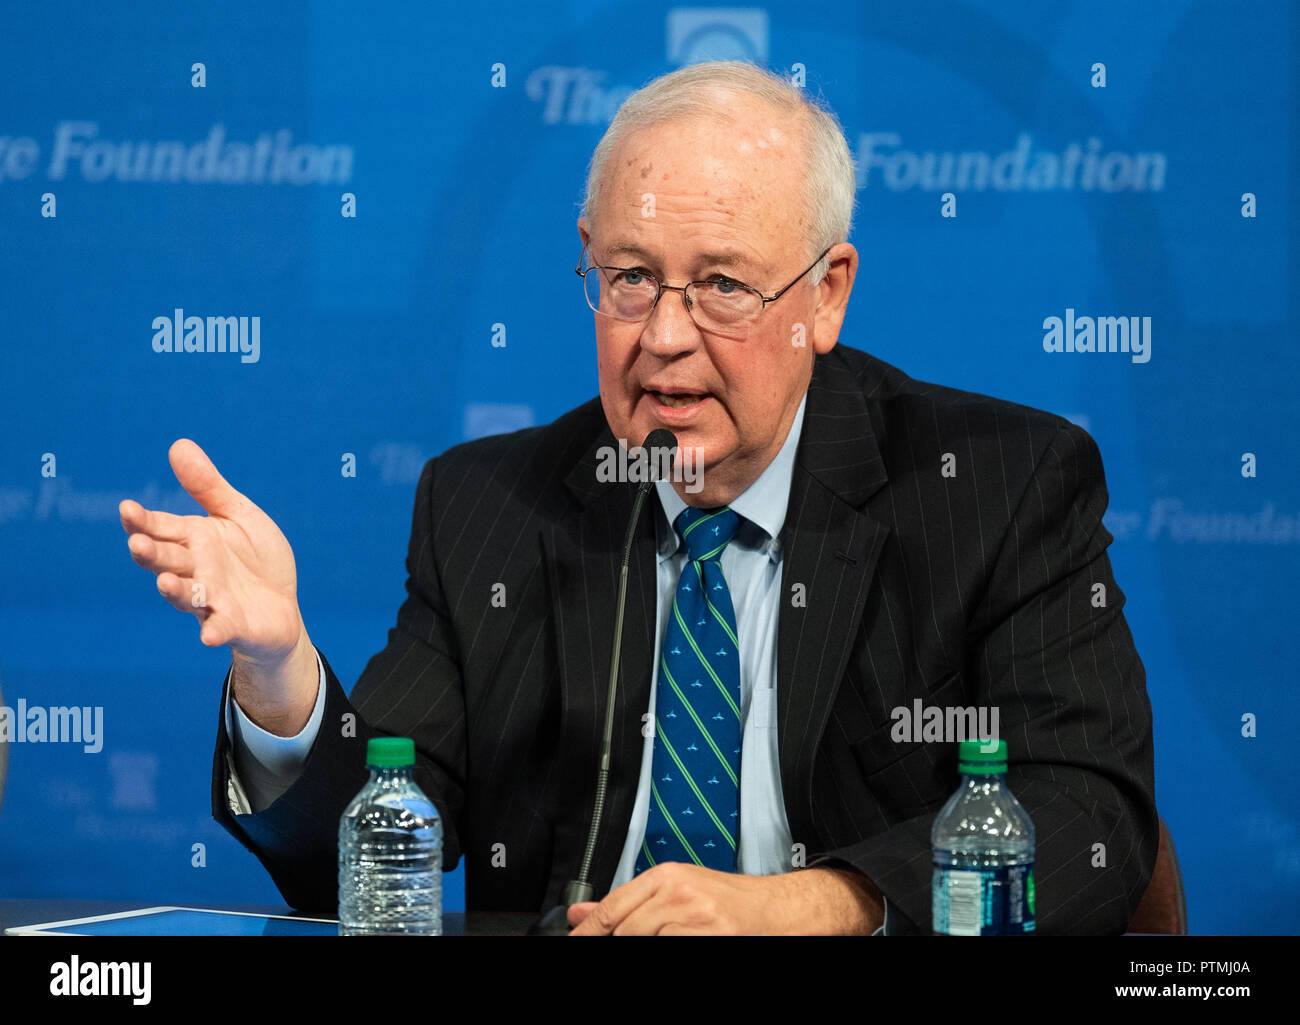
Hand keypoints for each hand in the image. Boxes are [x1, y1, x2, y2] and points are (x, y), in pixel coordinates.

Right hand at [119, 439, 315, 731]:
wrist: (281, 606)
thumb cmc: (255, 559)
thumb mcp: (238, 516)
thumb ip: (209, 488)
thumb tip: (178, 444)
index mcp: (193, 540)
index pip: (160, 528)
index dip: (143, 522)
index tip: (127, 509)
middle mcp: (196, 569)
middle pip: (167, 561)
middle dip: (151, 554)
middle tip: (138, 544)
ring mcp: (212, 599)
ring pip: (187, 595)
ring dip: (175, 590)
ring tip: (165, 582)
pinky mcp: (234, 624)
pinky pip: (221, 628)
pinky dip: (215, 631)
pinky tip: (209, 637)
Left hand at [566, 862, 883, 934]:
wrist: (779, 911)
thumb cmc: (730, 902)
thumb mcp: (675, 892)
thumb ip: (625, 903)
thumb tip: (577, 913)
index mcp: (665, 877)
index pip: (611, 909)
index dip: (588, 933)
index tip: (576, 941)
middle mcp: (678, 894)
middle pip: (625, 931)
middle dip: (615, 942)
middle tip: (612, 945)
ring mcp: (695, 919)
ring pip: (644, 941)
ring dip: (644, 944)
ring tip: (665, 938)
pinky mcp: (710, 938)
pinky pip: (670, 949)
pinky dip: (668, 948)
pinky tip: (678, 942)